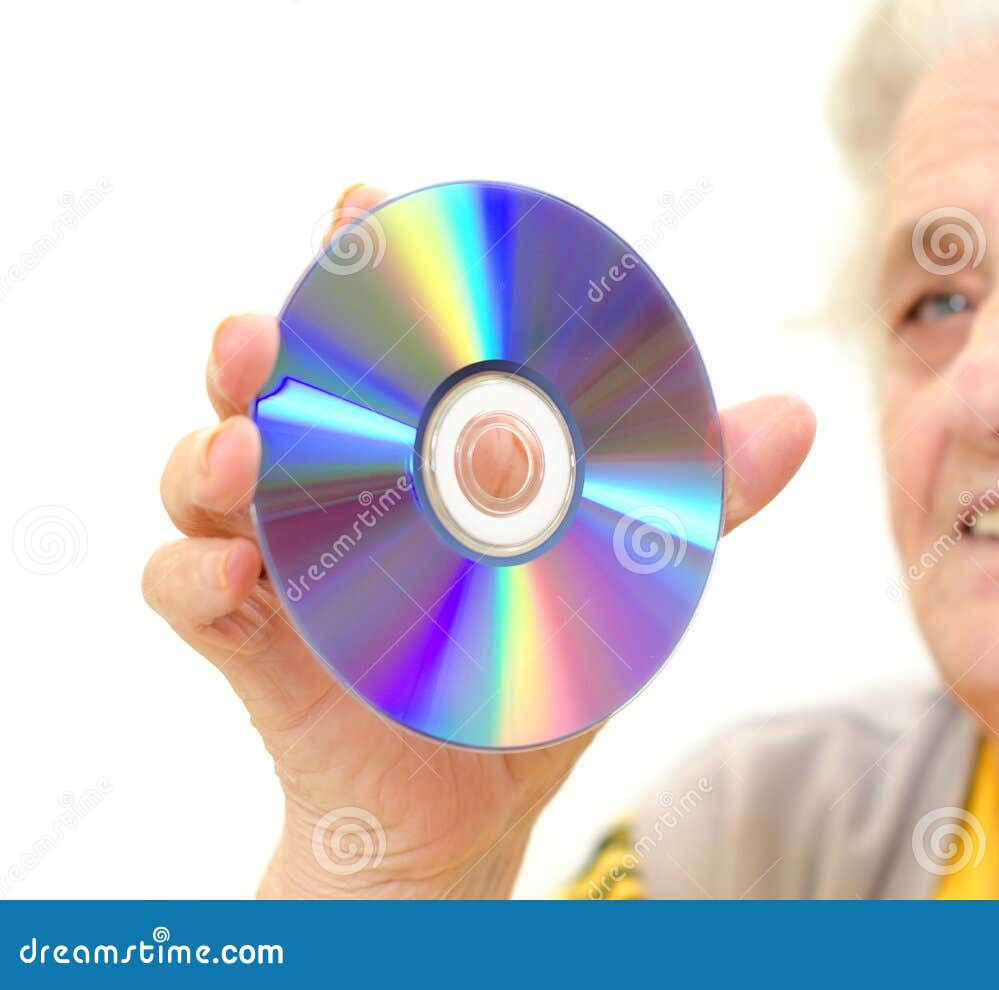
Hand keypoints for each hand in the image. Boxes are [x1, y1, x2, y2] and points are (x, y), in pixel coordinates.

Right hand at [141, 185, 815, 897]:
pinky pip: (189, 595)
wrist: (473, 804)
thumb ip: (696, 501)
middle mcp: (330, 485)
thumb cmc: (528, 661)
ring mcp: (280, 560)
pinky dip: (195, 575)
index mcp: (410, 448)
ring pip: (209, 474)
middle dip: (261, 342)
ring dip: (215, 449)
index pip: (374, 338)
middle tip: (270, 327)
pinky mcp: (254, 645)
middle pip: (273, 386)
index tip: (367, 203)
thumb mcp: (617, 575)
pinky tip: (230, 570)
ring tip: (250, 445)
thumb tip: (798, 416)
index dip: (358, 264)